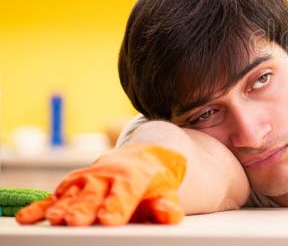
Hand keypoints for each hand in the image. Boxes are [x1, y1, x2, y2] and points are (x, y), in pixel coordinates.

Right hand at [16, 143, 186, 225]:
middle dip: (85, 207)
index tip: (109, 219)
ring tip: (55, 220)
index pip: (125, 192)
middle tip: (76, 221)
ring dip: (62, 207)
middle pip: (94, 193)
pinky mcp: (71, 187)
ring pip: (72, 194)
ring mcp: (85, 180)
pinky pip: (54, 197)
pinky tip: (27, 219)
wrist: (141, 157)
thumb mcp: (166, 191)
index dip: (117, 205)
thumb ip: (167, 206)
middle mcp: (105, 176)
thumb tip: (169, 213)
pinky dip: (40, 207)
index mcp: (132, 177)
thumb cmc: (153, 181)